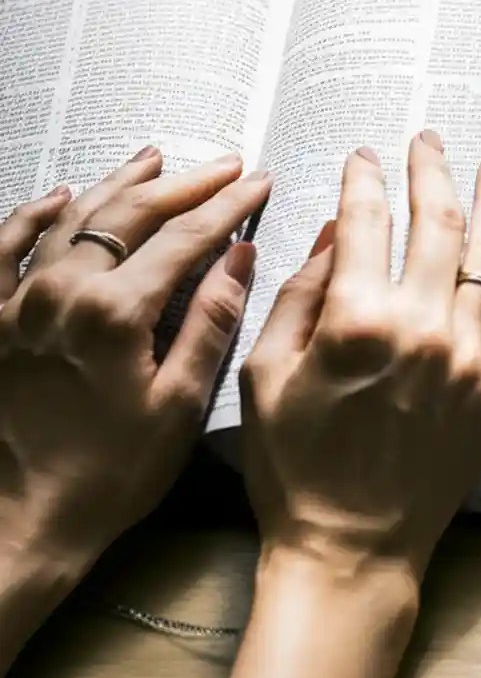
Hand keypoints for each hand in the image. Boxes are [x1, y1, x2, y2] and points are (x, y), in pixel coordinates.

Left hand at [0, 148, 269, 674]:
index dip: (227, 206)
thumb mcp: (179, 405)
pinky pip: (5, 247)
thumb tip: (238, 256)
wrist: (21, 519)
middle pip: (130, 215)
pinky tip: (57, 196)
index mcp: (115, 313)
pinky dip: (33, 214)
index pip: (184, 238)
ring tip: (153, 159)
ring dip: (117, 184)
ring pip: (71, 218)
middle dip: (183, 185)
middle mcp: (61, 290)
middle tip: (223, 166)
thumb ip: (210, 323)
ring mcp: (17, 300)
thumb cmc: (111, 473)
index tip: (258, 182)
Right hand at [223, 132, 480, 677]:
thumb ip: (300, 295)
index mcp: (356, 320)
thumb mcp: (265, 375)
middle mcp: (423, 328)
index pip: (365, 222)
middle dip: (432, 170)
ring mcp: (471, 357)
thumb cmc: (297, 468)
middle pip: (437, 223)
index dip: (364, 180)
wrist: (353, 546)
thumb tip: (335, 232)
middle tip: (430, 140)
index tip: (364, 157)